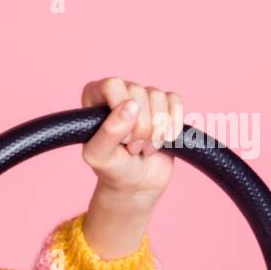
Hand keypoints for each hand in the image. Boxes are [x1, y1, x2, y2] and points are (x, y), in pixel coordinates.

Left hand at [79, 77, 179, 204]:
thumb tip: (130, 106)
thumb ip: (108, 132)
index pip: (112, 85)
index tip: (122, 137)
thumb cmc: (113, 169)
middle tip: (132, 147)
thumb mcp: (99, 156)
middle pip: (138, 91)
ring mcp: (143, 97)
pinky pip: (176, 101)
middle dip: (140, 127)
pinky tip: (162, 141)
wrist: (137, 184)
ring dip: (156, 131)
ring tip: (144, 147)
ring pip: (158, 96)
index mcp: (94, 97)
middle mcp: (119, 92)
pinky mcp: (165, 105)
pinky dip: (173, 125)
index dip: (122, 111)